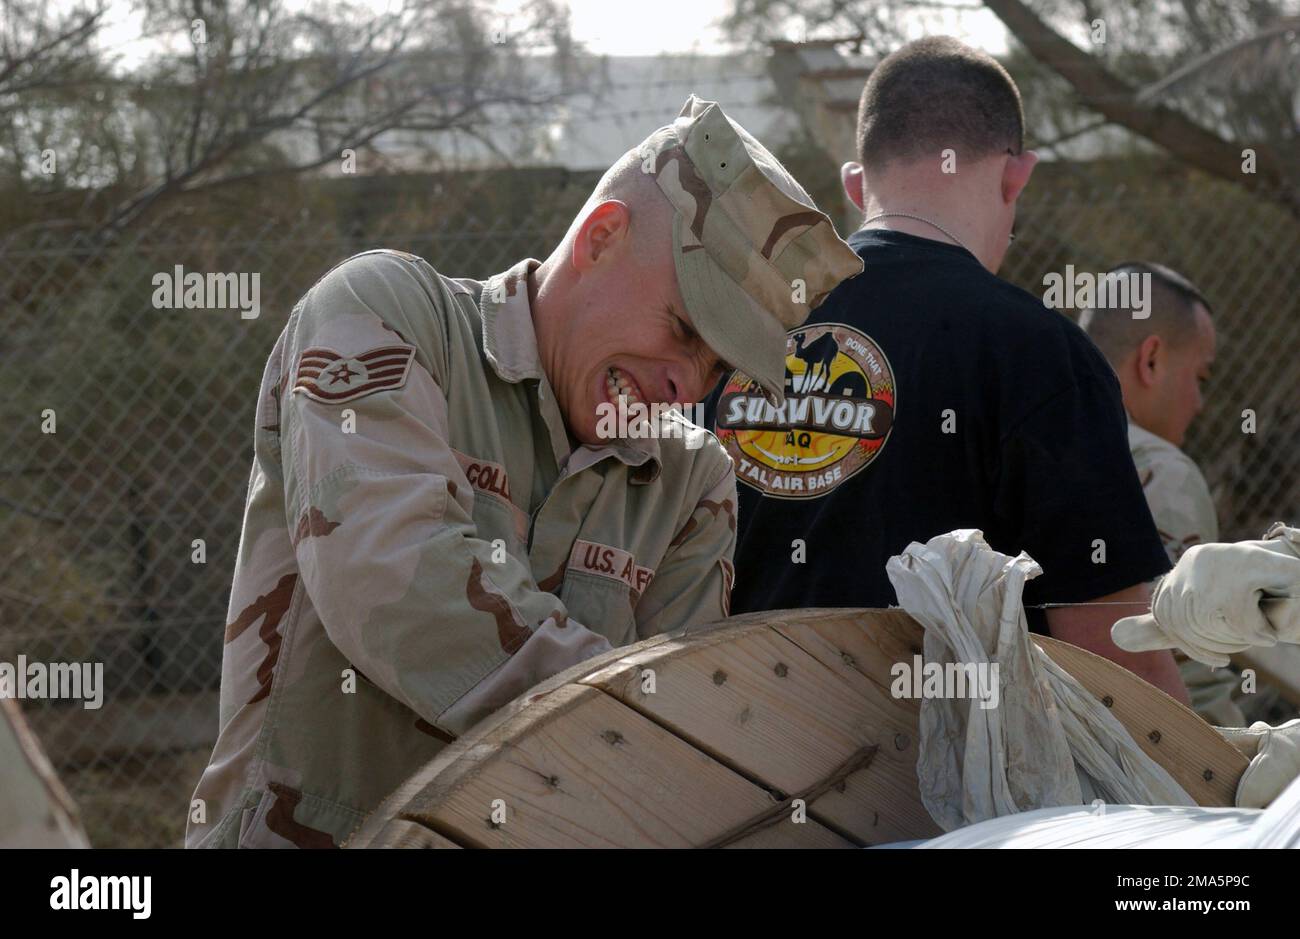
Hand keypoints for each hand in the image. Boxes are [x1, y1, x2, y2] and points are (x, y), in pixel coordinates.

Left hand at [1112, 524, 1299, 667]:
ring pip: (1212, 620)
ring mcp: (1225, 558)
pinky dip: (1257, 631)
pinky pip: (1237, 616)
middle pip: (1186, 621)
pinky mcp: (1249, 564)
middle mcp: (1199, 558)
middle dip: (1219, 643)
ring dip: (1242, 636)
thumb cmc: (1254, 608)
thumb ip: (1161, 629)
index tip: (1219, 655)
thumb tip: (1114, 636)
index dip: (1192, 643)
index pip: (1167, 617)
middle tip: (1247, 635)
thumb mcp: (1200, 620)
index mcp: (1184, 567)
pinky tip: (1271, 625)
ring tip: (1261, 624)